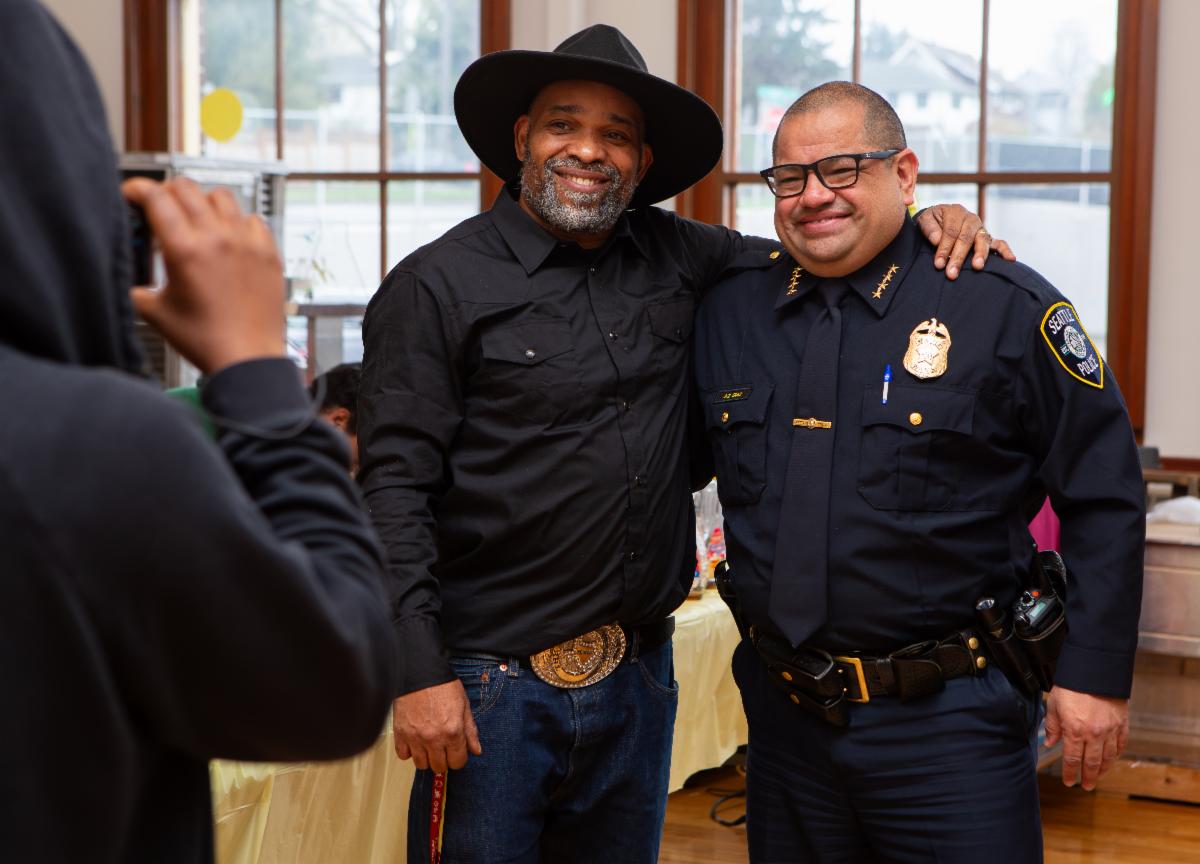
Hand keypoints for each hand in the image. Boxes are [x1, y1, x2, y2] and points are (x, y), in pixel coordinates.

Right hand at [122, 177, 285, 373]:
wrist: (247, 358)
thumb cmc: (206, 340)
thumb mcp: (155, 312)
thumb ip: (135, 285)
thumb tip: (125, 274)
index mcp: (185, 250)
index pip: (156, 196)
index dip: (137, 188)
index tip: (132, 192)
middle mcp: (218, 239)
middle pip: (186, 188)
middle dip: (166, 192)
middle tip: (161, 207)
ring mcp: (247, 243)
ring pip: (220, 196)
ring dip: (201, 201)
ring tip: (195, 219)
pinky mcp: (268, 253)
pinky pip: (252, 218)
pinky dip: (236, 221)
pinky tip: (228, 237)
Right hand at [391, 679, 481, 772]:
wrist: (420, 672)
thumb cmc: (442, 685)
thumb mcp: (464, 706)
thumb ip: (470, 731)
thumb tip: (476, 750)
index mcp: (452, 731)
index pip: (458, 762)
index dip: (459, 758)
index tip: (457, 752)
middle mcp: (434, 738)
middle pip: (439, 767)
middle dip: (444, 759)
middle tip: (443, 748)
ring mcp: (415, 737)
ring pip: (421, 764)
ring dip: (427, 757)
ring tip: (429, 745)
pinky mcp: (400, 734)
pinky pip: (403, 755)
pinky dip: (409, 751)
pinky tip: (415, 741)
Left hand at [915, 204, 1015, 278]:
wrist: (939, 217)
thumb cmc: (931, 221)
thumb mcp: (925, 219)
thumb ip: (929, 228)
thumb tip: (936, 240)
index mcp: (955, 212)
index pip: (951, 232)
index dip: (944, 248)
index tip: (938, 264)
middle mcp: (971, 219)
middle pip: (966, 238)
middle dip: (958, 257)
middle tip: (951, 273)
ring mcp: (980, 228)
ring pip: (982, 240)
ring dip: (980, 254)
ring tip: (977, 267)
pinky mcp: (987, 238)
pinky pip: (999, 243)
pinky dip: (1005, 251)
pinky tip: (1010, 260)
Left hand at [1044, 686, 1128, 790]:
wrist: (1095, 670)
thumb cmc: (1072, 685)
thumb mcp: (1054, 703)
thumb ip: (1052, 726)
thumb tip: (1050, 742)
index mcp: (1074, 730)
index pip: (1071, 759)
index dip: (1069, 773)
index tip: (1069, 781)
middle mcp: (1094, 734)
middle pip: (1091, 763)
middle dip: (1088, 777)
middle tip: (1086, 786)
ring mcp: (1110, 730)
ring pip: (1108, 757)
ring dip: (1103, 769)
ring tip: (1097, 776)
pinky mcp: (1122, 724)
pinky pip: (1121, 745)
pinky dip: (1116, 755)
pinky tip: (1112, 759)